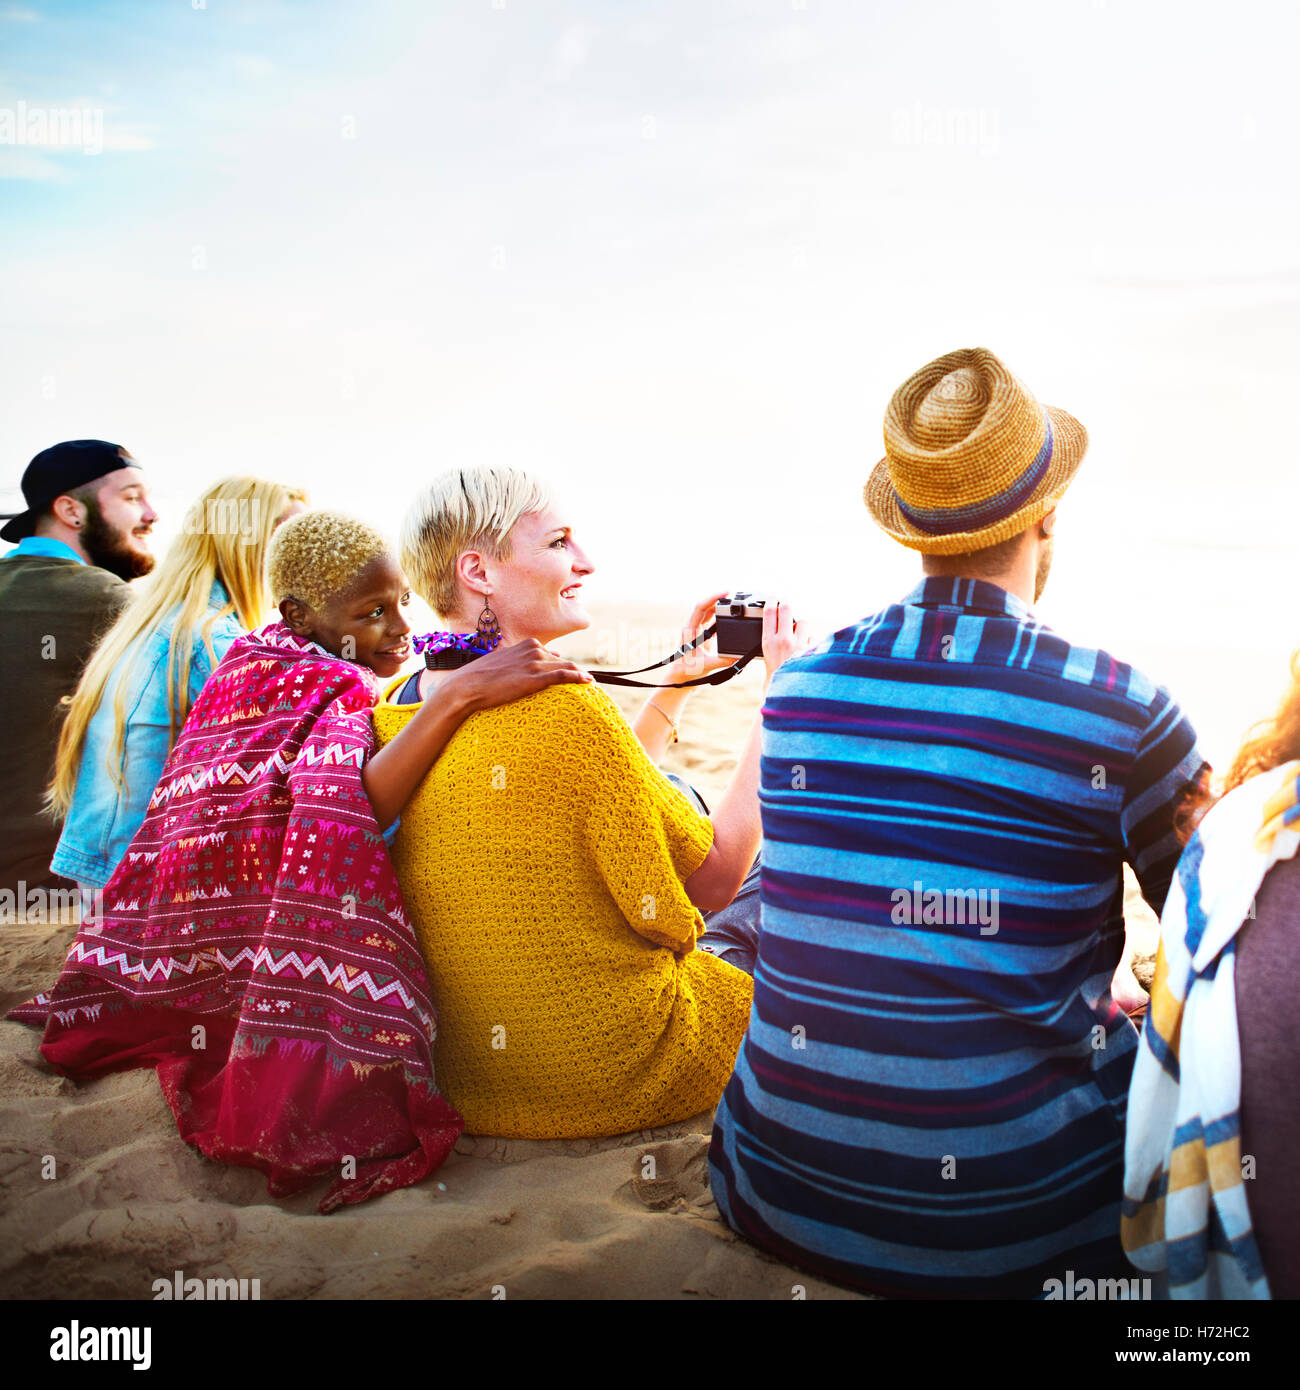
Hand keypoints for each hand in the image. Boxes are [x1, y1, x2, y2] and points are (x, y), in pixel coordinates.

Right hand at [448, 639, 591, 712]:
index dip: (563, 665)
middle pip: (562, 661)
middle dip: (574, 670)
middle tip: (587, 681)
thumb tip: (537, 663)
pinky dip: (578, 677)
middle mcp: (533, 650)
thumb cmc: (481, 677)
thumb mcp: (503, 662)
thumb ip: (521, 660)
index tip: (573, 673)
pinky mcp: (535, 678)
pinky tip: (588, 682)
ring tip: (591, 683)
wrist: (468, 685)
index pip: (552, 655)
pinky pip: (563, 676)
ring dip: (580, 675)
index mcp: (527, 644)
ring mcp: (535, 663)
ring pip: (566, 667)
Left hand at [671, 591, 738, 683]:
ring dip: (719, 605)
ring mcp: (697, 629)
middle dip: (718, 598)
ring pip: (708, 611)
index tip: (725, 593)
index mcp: (689, 629)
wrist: (680, 676)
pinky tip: (729, 613)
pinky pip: (711, 619)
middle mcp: (692, 626)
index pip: (700, 607)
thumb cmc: (687, 671)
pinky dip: (720, 614)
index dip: (712, 598)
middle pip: (705, 606)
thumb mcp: (706, 665)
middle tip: (733, 594)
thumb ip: (722, 661)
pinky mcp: (702, 633)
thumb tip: (738, 657)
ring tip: (732, 602)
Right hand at [761, 600, 806, 686]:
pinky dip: (812, 645)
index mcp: (768, 642)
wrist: (787, 694)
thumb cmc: (775, 678)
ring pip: (802, 622)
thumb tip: (777, 627)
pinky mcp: (812, 650)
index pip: (768, 611)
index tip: (773, 597)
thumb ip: (772, 641)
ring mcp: (799, 645)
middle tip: (786, 607)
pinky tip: (808, 654)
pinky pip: (813, 640)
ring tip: (798, 639)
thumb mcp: (766, 658)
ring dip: (801, 628)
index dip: (771, 599)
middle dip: (787, 605)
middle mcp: (783, 640)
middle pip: (787, 608)